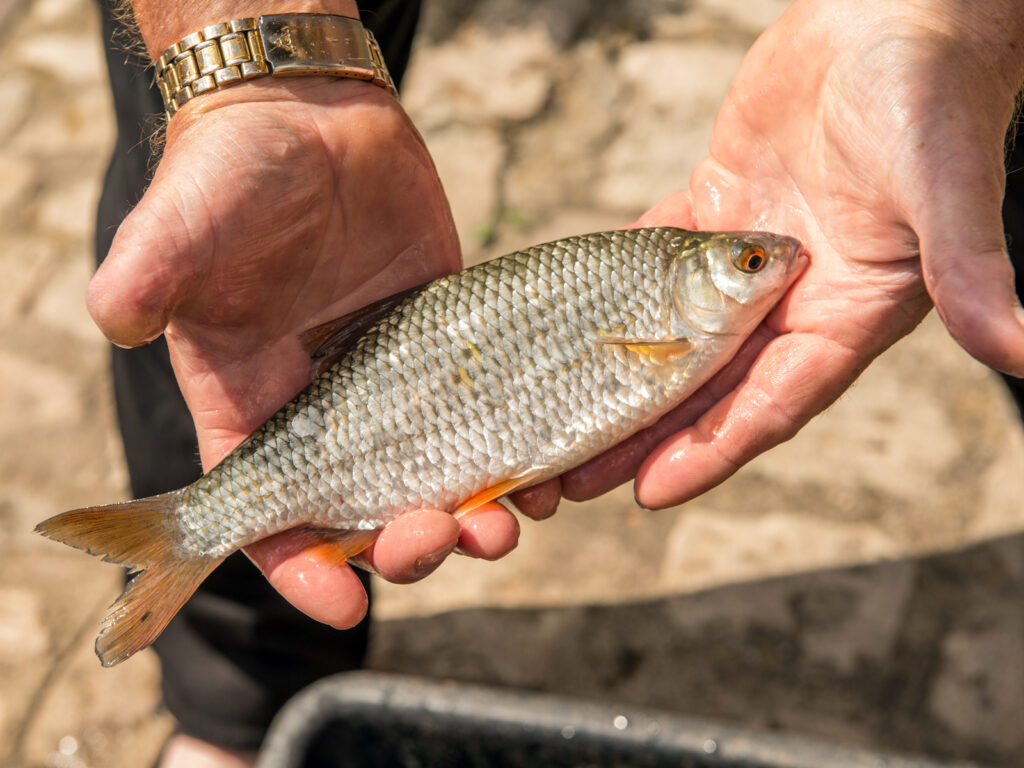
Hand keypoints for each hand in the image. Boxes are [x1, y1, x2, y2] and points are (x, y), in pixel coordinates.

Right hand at [86, 78, 530, 627]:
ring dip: (467, 515)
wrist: (313, 116)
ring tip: (503, 525)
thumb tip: (112, 317)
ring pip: (433, 475)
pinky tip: (545, 473)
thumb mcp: (184, 222)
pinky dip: (514, 454)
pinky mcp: (448, 346)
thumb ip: (150, 271)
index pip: (269, 516)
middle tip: (441, 538)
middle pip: (365, 508)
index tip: (346, 606)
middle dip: (403, 543)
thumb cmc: (236, 168)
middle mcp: (324, 409)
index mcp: (250, 406)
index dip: (301, 569)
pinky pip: (486, 416)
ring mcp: (394, 382)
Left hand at [554, 0, 1023, 508]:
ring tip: (560, 420)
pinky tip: (566, 325)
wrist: (896, 12)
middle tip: (577, 479)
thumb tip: (1022, 350)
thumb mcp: (945, 188)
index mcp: (846, 313)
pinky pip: (650, 260)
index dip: (711, 450)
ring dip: (618, 379)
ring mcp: (744, 257)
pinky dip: (612, 294)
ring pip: (669, 333)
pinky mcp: (712, 207)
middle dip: (645, 435)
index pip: (770, 401)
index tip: (649, 491)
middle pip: (707, 384)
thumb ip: (968, 269)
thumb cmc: (934, 96)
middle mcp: (790, 299)